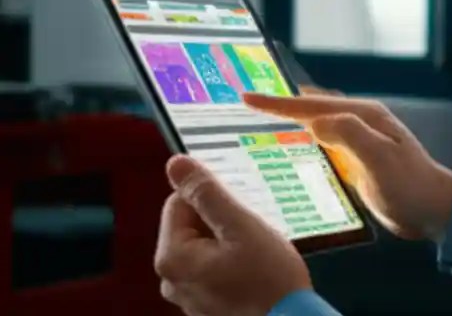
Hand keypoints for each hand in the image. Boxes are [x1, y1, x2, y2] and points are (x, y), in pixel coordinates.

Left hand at [155, 155, 310, 315]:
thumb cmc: (269, 278)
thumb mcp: (242, 226)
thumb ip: (207, 194)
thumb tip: (175, 163)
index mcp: (171, 257)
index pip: (179, 202)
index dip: (213, 200)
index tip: (241, 213)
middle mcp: (170, 279)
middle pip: (189, 226)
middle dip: (220, 222)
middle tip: (251, 233)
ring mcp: (185, 296)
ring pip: (202, 247)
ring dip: (227, 241)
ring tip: (256, 252)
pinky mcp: (202, 305)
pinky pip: (210, 268)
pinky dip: (230, 262)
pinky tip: (253, 269)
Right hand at [243, 88, 451, 240]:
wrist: (435, 210)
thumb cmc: (410, 185)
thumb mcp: (380, 158)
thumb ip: (350, 135)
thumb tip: (315, 121)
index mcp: (365, 116)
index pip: (313, 105)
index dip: (279, 102)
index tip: (247, 97)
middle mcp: (361, 123)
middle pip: (313, 109)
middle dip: (281, 106)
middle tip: (247, 104)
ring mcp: (360, 142)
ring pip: (316, 126)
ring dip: (289, 124)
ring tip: (259, 125)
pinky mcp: (358, 161)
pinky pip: (322, 146)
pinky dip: (302, 144)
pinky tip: (288, 154)